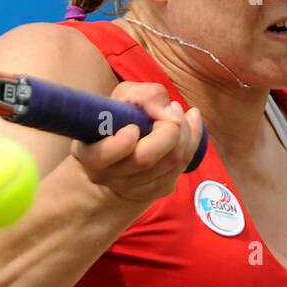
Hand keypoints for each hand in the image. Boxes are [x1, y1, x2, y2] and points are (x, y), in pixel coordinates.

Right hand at [69, 81, 202, 208]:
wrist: (120, 155)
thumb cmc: (118, 120)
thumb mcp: (121, 99)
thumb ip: (143, 95)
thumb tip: (170, 110)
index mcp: (92, 156)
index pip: (106, 155)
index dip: (122, 142)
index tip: (132, 128)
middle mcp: (111, 178)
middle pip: (146, 159)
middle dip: (167, 128)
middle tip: (171, 108)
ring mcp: (135, 189)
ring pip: (171, 162)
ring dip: (185, 130)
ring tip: (177, 112)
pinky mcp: (158, 191)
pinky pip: (183, 165)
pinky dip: (193, 139)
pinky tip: (190, 123)